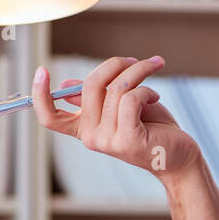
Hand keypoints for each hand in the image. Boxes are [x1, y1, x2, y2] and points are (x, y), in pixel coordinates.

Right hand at [30, 56, 202, 182]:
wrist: (179, 157)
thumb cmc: (153, 130)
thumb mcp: (121, 107)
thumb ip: (97, 96)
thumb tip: (67, 84)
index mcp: (84, 129)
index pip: (50, 117)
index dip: (40, 95)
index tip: (41, 71)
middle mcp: (91, 137)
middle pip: (89, 85)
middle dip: (116, 64)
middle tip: (136, 62)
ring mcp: (107, 141)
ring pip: (115, 88)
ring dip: (138, 72)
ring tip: (153, 70)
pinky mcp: (128, 140)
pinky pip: (130, 99)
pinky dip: (146, 90)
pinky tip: (155, 95)